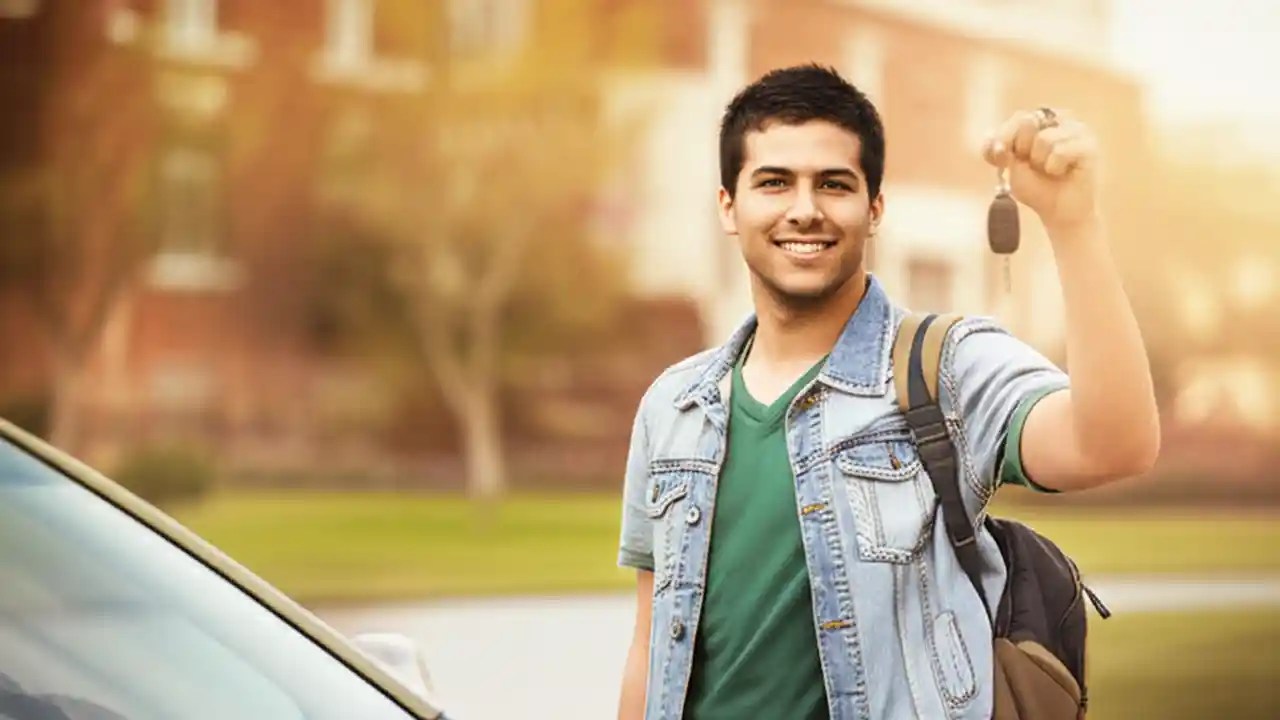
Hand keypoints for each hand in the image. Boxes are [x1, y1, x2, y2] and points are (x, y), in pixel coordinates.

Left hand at [982, 109, 1101, 233]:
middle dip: (1022, 149)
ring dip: (1040, 162)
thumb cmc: (1037, 188)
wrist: (1059, 213)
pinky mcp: (1089, 145)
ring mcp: (1077, 130)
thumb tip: (989, 135)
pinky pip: (1060, 151)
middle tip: (1032, 165)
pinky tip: (1063, 172)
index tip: (999, 159)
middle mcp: (1061, 119)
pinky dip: (1054, 167)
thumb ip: (1000, 148)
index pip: (1017, 118)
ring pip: (1044, 138)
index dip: (1004, 138)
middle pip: (1028, 121)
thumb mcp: (1010, 167)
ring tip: (1051, 170)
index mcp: (1041, 121)